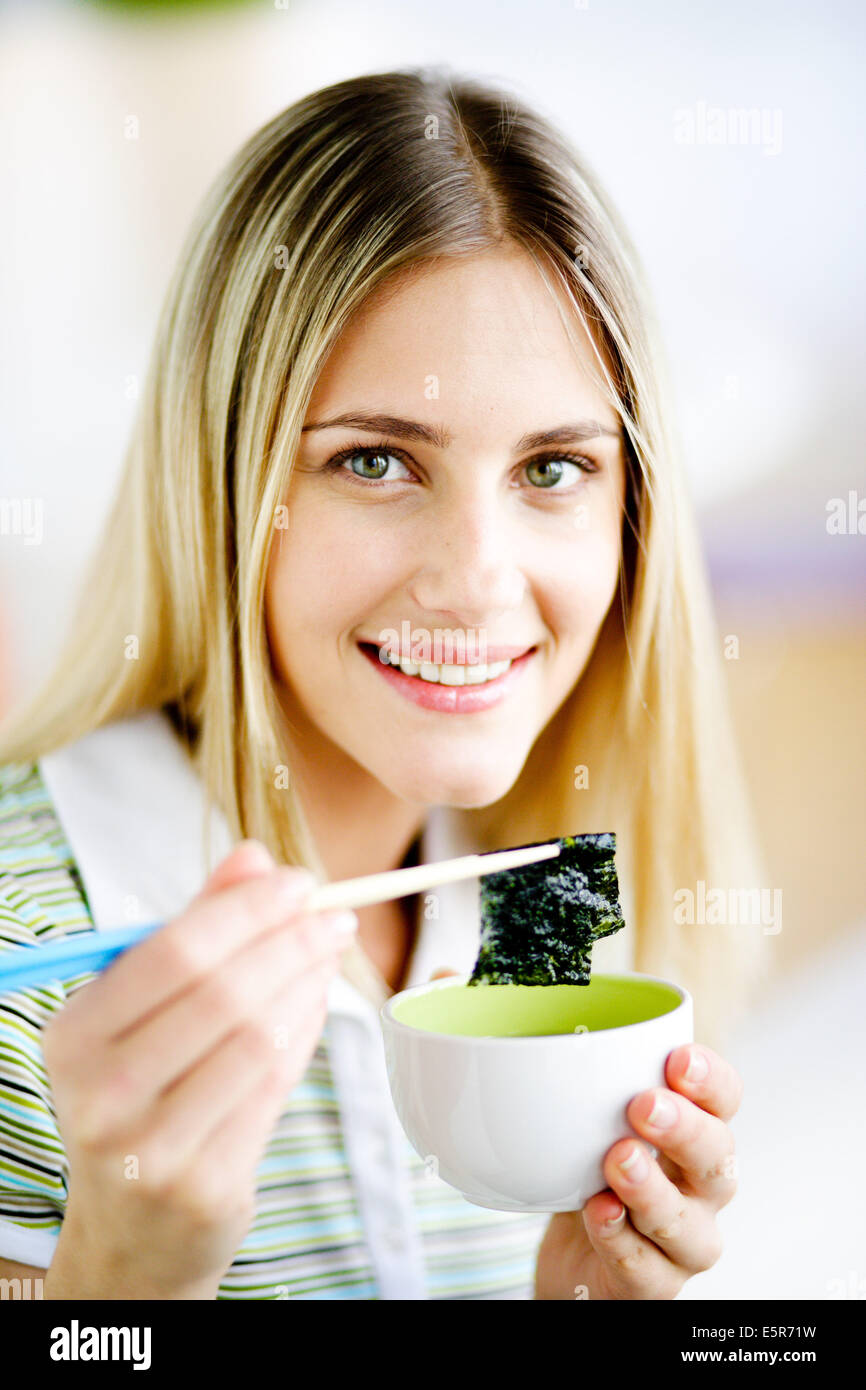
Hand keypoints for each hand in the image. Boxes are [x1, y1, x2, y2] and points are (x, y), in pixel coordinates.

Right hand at [42, 840, 355, 1298]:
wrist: (134, 1228)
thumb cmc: (142, 1094)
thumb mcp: (144, 1011)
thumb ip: (195, 929)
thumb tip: (253, 856)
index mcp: (75, 1035)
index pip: (174, 951)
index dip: (246, 910)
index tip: (297, 882)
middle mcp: (101, 1094)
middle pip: (223, 994)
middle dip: (290, 942)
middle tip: (334, 914)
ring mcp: (151, 1147)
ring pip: (258, 1040)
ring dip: (308, 983)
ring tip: (332, 952)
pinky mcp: (204, 1185)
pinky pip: (274, 1088)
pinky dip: (307, 1033)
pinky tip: (319, 1001)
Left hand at [535, 1044, 740, 1299]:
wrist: (574, 1259)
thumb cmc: (591, 1174)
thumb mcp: (591, 1117)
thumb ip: (590, 1076)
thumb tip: (559, 1021)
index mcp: (694, 1133)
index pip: (724, 1101)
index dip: (711, 1080)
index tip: (678, 1057)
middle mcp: (700, 1189)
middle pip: (718, 1159)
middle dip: (685, 1130)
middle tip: (644, 1106)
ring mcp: (681, 1243)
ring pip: (687, 1225)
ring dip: (652, 1190)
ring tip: (618, 1159)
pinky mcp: (653, 1286)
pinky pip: (645, 1270)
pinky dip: (619, 1239)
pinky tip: (597, 1212)